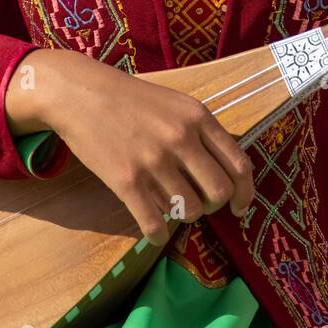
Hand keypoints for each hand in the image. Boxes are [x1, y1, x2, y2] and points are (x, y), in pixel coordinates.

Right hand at [23, 49, 254, 247]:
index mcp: (197, 117)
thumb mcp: (176, 103)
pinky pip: (156, 225)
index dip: (245, 193)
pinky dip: (159, 234)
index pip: (239, 164)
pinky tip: (155, 229)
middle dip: (213, 206)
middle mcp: (180, 138)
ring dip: (183, 215)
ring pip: (189, 210)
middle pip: (218, 193)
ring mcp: (154, 160)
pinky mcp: (126, 181)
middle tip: (199, 203)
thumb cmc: (131, 99)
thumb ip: (201, 131)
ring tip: (170, 204)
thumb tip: (227, 170)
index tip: (239, 207)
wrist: (82, 94)